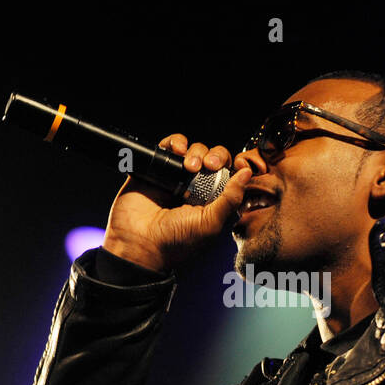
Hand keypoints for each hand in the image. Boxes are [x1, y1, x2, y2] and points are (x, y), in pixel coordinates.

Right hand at [101, 133, 250, 273]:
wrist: (138, 243)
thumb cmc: (175, 242)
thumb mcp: (211, 223)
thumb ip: (231, 198)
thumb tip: (247, 172)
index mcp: (213, 202)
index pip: (231, 175)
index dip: (236, 166)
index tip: (239, 163)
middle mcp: (196, 188)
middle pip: (214, 158)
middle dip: (215, 156)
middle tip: (209, 165)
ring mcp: (176, 178)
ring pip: (194, 150)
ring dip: (196, 152)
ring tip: (189, 166)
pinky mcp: (157, 169)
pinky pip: (170, 146)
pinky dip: (176, 142)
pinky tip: (177, 150)